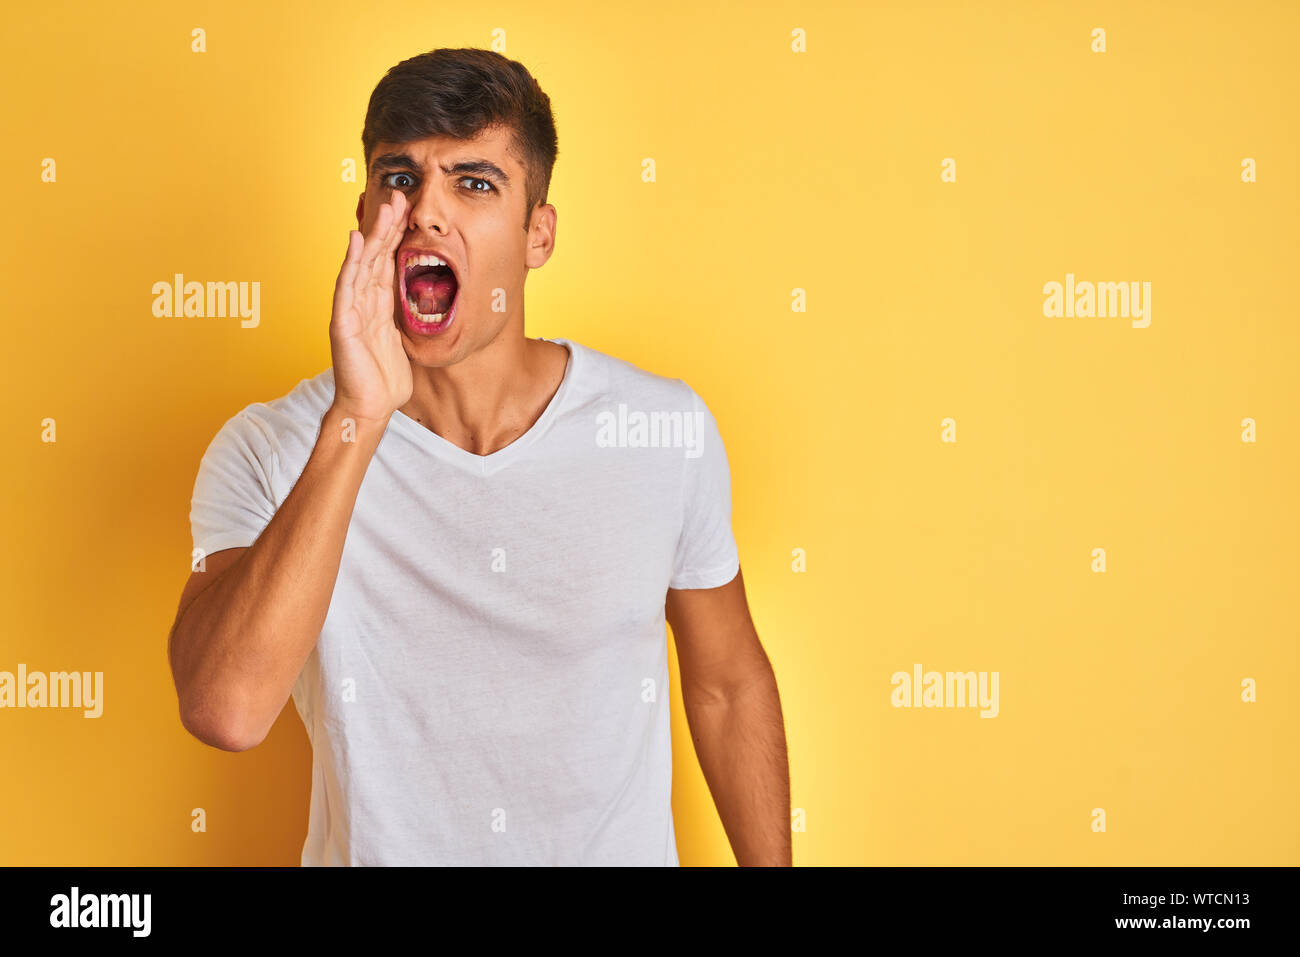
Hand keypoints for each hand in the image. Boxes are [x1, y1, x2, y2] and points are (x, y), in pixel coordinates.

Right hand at [328, 189, 412, 423]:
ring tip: (383, 209)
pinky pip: (347, 289)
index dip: (396, 235)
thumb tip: (432, 301)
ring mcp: (350, 311)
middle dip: (385, 226)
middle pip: (374, 256)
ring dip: (373, 235)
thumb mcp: (404, 339)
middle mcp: (362, 302)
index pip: (386, 261)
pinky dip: (352, 264)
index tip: (408, 210)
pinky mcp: (343, 324)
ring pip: (362, 264)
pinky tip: (357, 242)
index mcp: (377, 304)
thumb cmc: (386, 378)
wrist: (370, 407)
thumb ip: (408, 316)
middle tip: (398, 196)